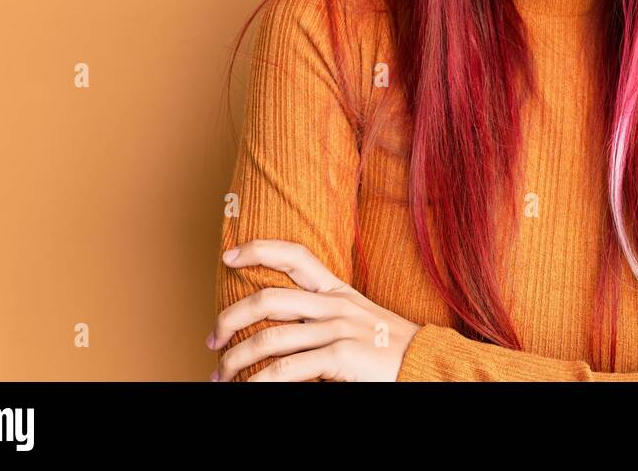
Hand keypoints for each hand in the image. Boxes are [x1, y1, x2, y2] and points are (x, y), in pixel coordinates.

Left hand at [207, 239, 421, 381]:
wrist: (425, 364)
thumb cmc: (388, 348)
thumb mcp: (357, 320)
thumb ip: (322, 316)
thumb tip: (279, 327)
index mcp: (337, 290)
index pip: (295, 255)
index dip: (259, 249)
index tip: (228, 256)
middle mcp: (334, 305)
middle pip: (268, 299)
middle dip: (230, 319)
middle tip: (212, 341)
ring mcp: (337, 329)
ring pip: (269, 338)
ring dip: (236, 359)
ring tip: (221, 376)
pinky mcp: (340, 356)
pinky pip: (287, 369)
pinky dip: (260, 381)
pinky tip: (249, 388)